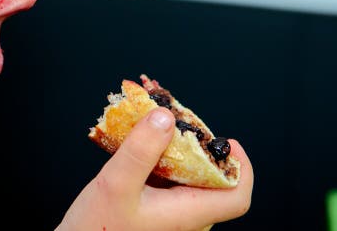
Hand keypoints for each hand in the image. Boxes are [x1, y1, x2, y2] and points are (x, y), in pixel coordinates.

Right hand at [56, 108, 253, 230]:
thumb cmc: (95, 228)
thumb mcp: (115, 184)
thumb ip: (141, 150)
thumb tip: (166, 117)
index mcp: (186, 214)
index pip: (237, 197)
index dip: (241, 167)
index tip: (225, 140)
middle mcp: (185, 217)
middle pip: (213, 179)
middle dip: (199, 145)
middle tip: (178, 119)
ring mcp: (170, 214)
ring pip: (189, 176)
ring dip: (177, 147)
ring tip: (156, 122)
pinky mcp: (155, 209)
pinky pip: (170, 179)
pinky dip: (161, 157)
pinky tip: (141, 141)